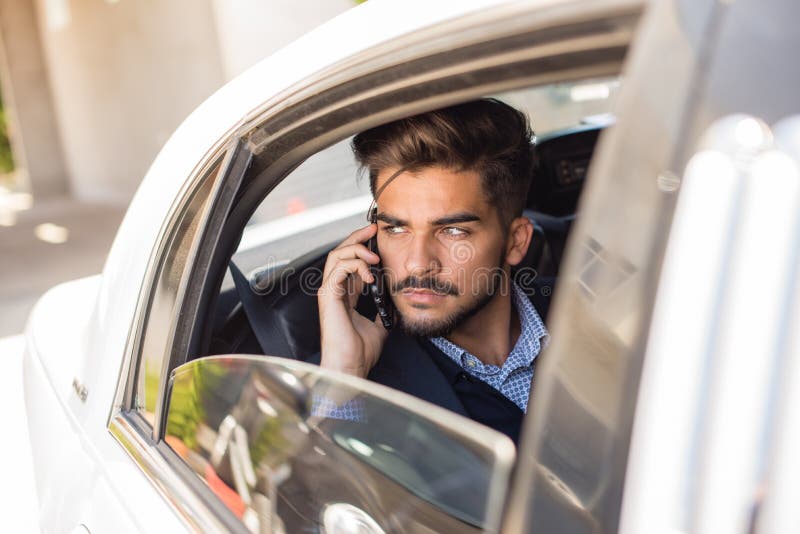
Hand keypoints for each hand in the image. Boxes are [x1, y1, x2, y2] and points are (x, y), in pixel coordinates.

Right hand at [318, 223, 388, 377]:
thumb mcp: (378, 326)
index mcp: (343, 296)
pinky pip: (338, 268)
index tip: (376, 237)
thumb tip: (393, 304)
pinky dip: (355, 265)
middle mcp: (334, 291)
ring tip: (375, 256)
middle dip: (356, 238)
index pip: (349, 263)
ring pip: (336, 256)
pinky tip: (370, 274)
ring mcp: (328, 292)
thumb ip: (382, 312)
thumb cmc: (359, 352)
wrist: (350, 367)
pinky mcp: (328, 296)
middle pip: (339, 253)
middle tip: (373, 229)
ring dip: (357, 250)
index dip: (361, 247)